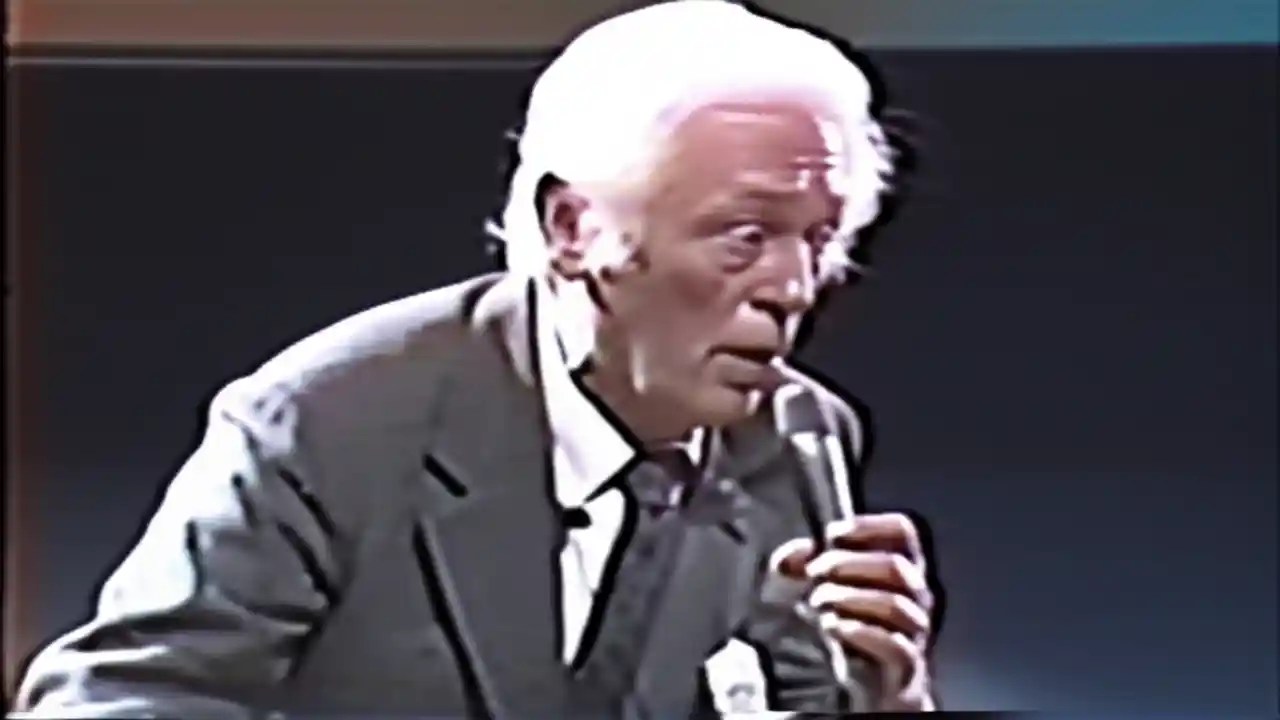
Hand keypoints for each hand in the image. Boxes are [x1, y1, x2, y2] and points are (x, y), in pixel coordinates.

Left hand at [776, 513, 936, 711]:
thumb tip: (796, 553)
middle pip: (896, 566)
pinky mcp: (906, 667)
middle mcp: (915, 596)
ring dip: (849, 598)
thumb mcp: (812, 589)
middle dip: (847, 563)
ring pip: (896, 605)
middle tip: (815, 573)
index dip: (868, 526)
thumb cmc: (843, 627)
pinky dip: (859, 632)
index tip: (832, 534)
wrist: (863, 686)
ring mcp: (914, 632)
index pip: (902, 533)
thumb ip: (798, 565)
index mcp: (900, 569)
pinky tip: (832, 626)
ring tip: (817, 602)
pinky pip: (895, 645)